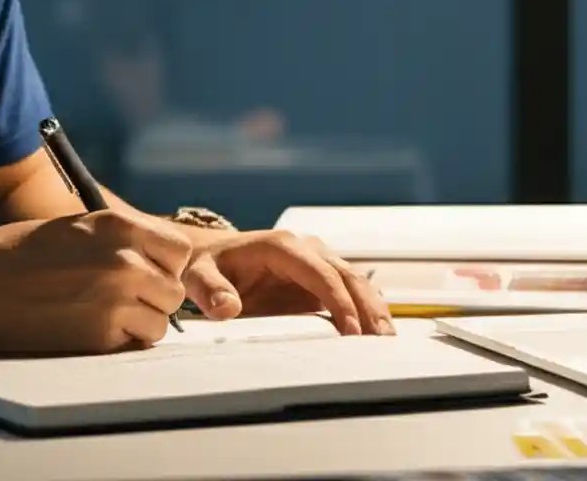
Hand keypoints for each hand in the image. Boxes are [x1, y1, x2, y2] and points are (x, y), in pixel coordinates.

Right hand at [0, 211, 191, 353]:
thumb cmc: (19, 254)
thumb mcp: (79, 227)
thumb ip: (122, 241)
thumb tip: (156, 260)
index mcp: (121, 227)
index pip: (180, 251)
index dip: (167, 266)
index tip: (148, 274)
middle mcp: (127, 260)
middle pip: (174, 291)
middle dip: (154, 299)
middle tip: (124, 302)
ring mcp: (117, 298)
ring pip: (160, 323)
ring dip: (140, 325)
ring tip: (106, 318)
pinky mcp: (101, 334)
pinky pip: (135, 344)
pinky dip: (120, 343)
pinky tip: (92, 330)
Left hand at [181, 230, 393, 335]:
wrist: (210, 256)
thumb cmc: (206, 266)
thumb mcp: (198, 276)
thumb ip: (211, 291)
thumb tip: (227, 308)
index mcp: (283, 246)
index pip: (320, 273)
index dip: (338, 302)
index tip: (351, 331)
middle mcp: (307, 249)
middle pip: (348, 276)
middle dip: (367, 307)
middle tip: (382, 340)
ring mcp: (318, 263)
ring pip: (356, 283)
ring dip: (374, 310)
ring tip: (388, 340)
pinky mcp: (321, 280)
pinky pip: (350, 293)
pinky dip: (366, 311)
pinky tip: (377, 333)